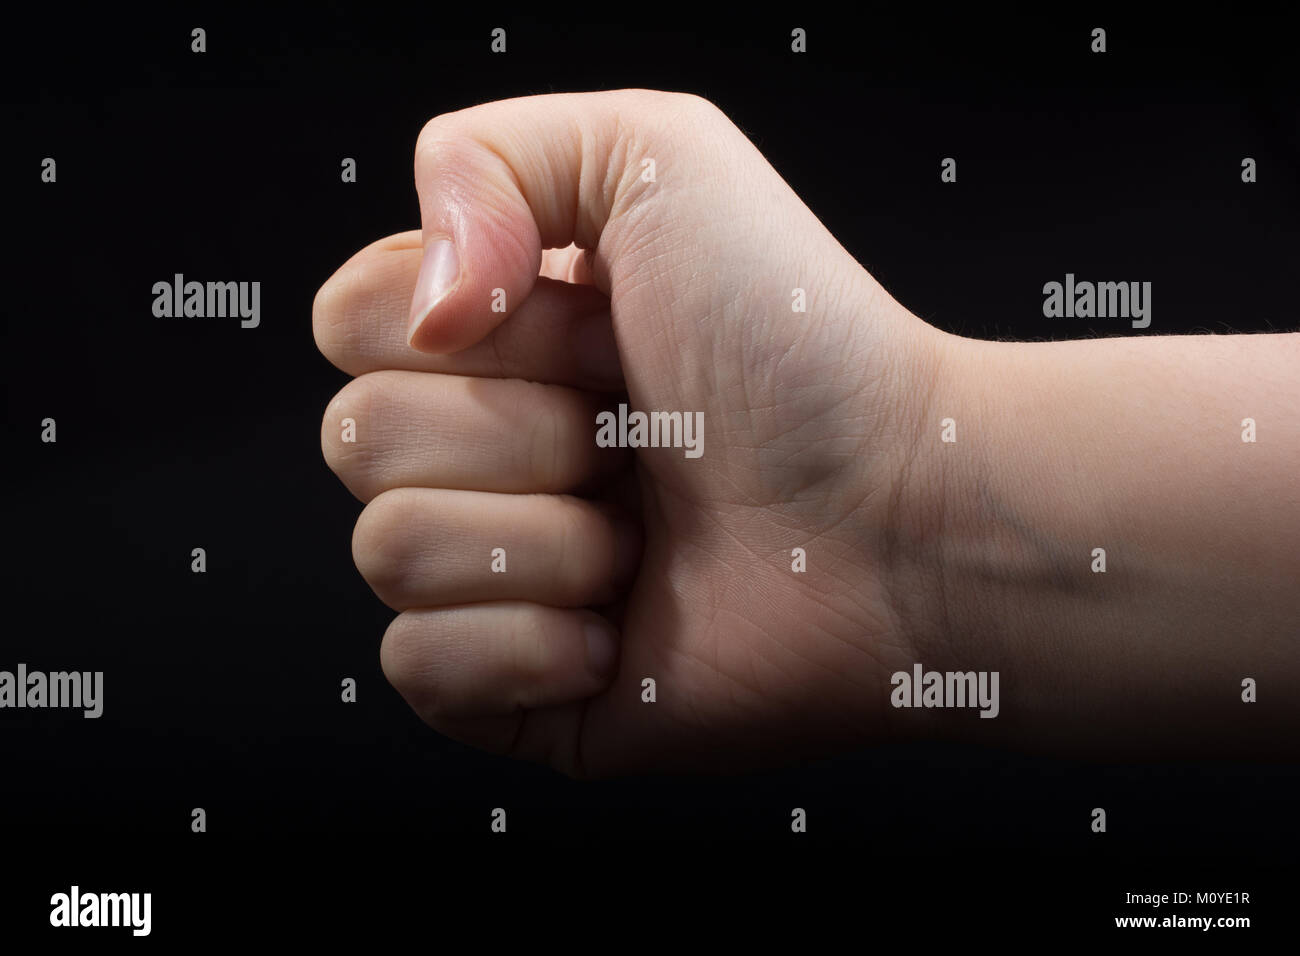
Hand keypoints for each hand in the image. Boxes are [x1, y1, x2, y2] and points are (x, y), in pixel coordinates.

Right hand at [314, 90, 943, 774]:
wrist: (900, 513)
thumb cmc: (801, 338)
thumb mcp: (656, 157)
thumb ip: (484, 157)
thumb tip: (419, 309)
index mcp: (493, 341)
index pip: (353, 320)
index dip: (479, 331)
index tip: (607, 337)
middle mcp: (483, 455)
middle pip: (359, 441)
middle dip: (523, 434)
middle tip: (639, 438)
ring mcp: (497, 575)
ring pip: (388, 554)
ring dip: (543, 541)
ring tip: (646, 534)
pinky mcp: (519, 689)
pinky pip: (421, 667)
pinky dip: (529, 647)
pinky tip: (622, 630)